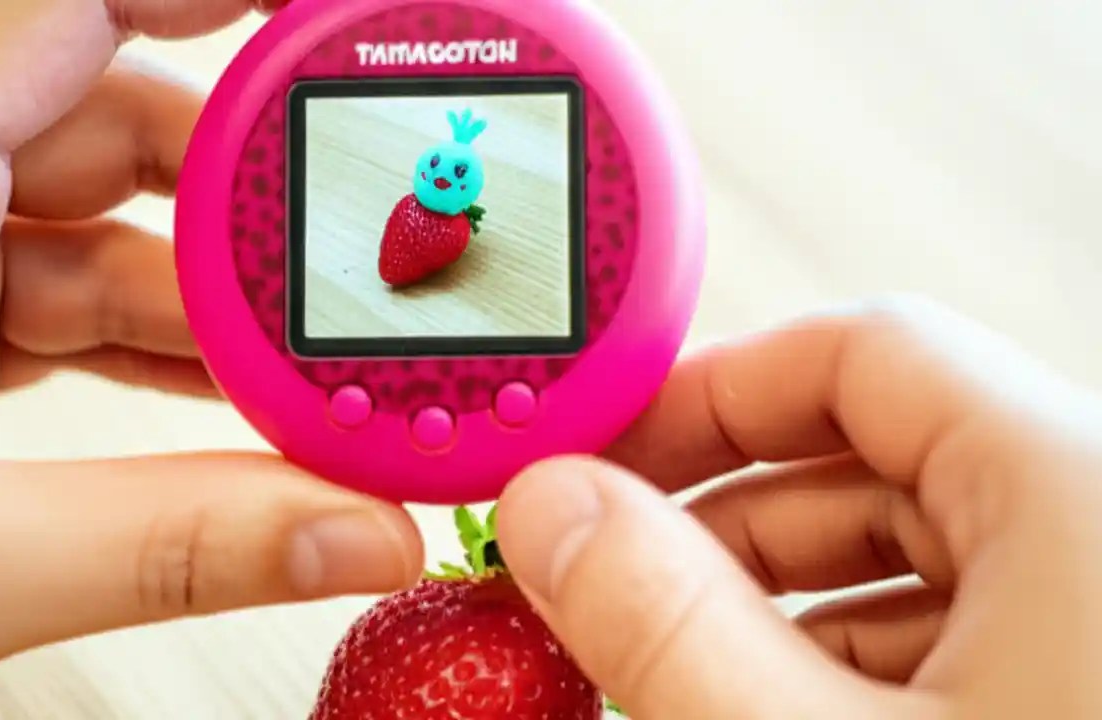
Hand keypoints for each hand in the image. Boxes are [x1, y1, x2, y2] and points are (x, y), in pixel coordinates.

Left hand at [0, 1, 421, 714]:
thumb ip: (167, 545)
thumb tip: (356, 531)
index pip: (67, 7)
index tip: (327, 18)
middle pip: (122, 129)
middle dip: (250, 203)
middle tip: (354, 262)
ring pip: (115, 238)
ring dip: (223, 307)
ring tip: (315, 370)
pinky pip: (86, 311)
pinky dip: (172, 360)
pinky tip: (241, 414)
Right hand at [497, 298, 1101, 718]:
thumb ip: (676, 627)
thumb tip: (548, 516)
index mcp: (1076, 487)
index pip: (860, 350)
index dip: (707, 388)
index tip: (600, 452)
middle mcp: (1101, 520)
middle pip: (873, 451)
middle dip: (719, 513)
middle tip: (610, 575)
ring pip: (910, 549)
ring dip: (772, 596)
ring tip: (674, 657)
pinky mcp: (1091, 674)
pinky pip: (960, 624)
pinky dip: (847, 657)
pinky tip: (775, 707)